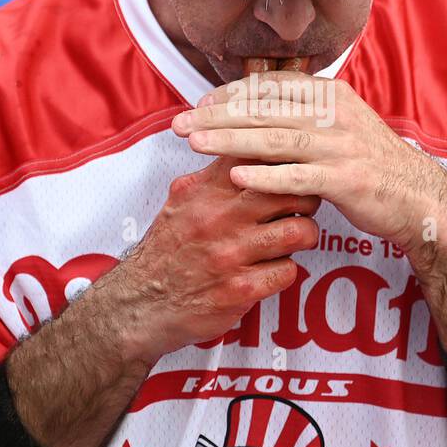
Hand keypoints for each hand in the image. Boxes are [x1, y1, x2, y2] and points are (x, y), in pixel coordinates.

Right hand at [111, 155, 320, 360]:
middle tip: (302, 206)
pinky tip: (274, 268)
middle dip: (305, 198)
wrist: (141, 302)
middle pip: (291, 191)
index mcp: (206, 189)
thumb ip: (214, 173)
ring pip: (299, 231)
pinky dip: (287, 269)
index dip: (285, 159)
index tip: (293, 167)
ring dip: (304, 235)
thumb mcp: (182, 199)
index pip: (259, 156)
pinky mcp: (242, 289)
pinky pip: (289, 271)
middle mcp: (220, 218)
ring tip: (295, 237)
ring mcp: (232, 254)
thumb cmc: (167, 248)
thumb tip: (244, 145)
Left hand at [171, 73, 446, 264]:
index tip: (200, 105)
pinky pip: (299, 177)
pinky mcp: (347, 180)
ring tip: (195, 143)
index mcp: (330, 96)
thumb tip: (254, 106)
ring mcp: (342, 147)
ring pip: (277, 139)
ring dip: (231, 140)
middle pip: (266, 110)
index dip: (231, 94)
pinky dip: (266, 176)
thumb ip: (303, 113)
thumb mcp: (340, 125)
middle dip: (218, 115)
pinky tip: (235, 177)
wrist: (416, 196)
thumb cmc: (369, 161)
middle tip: (180, 123)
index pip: (271, 87)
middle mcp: (335, 115)